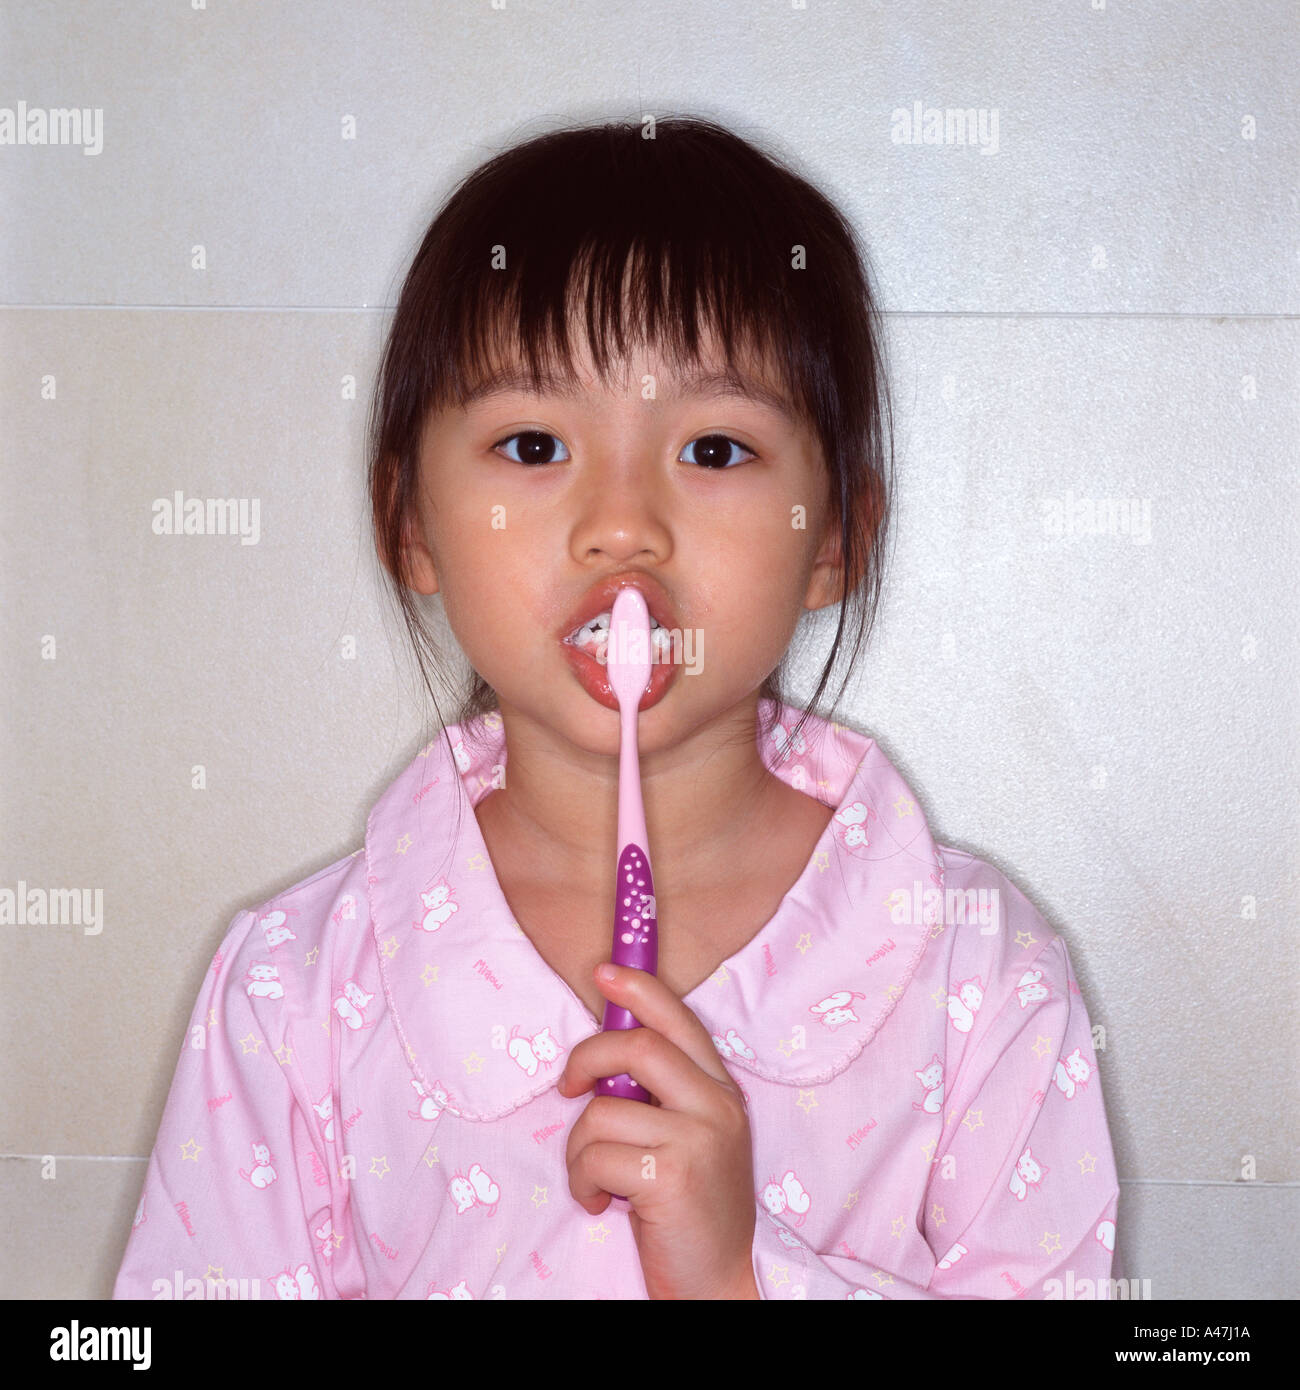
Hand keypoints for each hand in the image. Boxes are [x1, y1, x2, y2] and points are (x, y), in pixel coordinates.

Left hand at [555, 962, 759, 1299]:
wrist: (723, 1282)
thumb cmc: (693, 1210)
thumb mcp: (690, 1139)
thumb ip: (663, 1095)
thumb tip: (603, 1058)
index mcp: (720, 1090)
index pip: (679, 1020)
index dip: (639, 989)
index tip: (604, 972)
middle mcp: (716, 1105)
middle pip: (635, 1046)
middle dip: (586, 1058)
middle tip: (568, 1088)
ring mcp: (698, 1138)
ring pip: (602, 1110)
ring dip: (580, 1150)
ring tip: (597, 1179)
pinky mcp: (672, 1175)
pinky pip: (596, 1155)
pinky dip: (583, 1181)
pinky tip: (602, 1203)